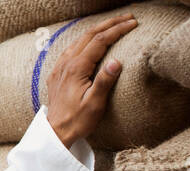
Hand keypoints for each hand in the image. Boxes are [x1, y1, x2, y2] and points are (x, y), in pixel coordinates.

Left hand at [45, 13, 138, 147]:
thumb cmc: (76, 121)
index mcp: (76, 69)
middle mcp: (65, 65)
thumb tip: (116, 61)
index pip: (99, 41)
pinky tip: (89, 41)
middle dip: (110, 24)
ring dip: (97, 30)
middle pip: (89, 35)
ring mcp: (59, 69)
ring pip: (79, 41)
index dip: (118, 30)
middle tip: (128, 17)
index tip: (134, 24)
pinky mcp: (56, 75)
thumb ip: (104, 81)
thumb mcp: (94, 104)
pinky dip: (84, 40)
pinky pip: (70, 50)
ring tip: (113, 25)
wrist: (55, 134)